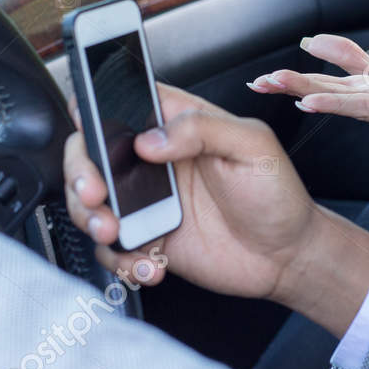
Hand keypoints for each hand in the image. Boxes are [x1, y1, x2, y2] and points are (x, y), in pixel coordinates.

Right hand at [62, 85, 368, 333]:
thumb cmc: (277, 193)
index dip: (94, 110)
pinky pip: (113, 249)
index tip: (88, 129)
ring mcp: (146, 201)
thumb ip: (202, 129)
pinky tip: (151, 265)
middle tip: (95, 195)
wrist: (288, 256)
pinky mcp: (147, 239)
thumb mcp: (252, 145)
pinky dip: (120, 260)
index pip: (120, 103)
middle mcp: (153, 160)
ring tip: (117, 235)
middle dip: (80, 174)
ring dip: (91, 219)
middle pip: (91, 153)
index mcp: (176, 125)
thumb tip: (149, 139)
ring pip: (91, 203)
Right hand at [246, 34, 368, 160]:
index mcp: (357, 94)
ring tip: (305, 100)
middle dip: (298, 88)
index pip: (317, 84)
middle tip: (266, 85)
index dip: (288, 82)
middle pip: (331, 93)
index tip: (257, 83)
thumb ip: (345, 56)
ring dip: (333, 102)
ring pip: (358, 105)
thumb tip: (310, 40)